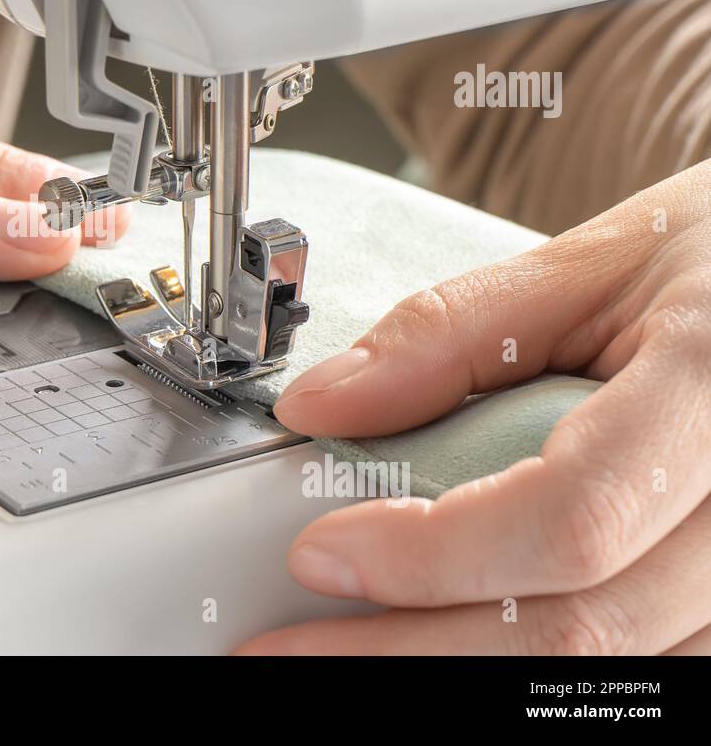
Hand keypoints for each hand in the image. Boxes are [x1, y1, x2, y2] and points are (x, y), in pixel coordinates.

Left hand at [240, 160, 710, 654]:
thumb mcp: (589, 264)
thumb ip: (448, 335)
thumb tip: (323, 405)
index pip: (569, 515)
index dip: (433, 553)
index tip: (321, 552)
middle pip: (578, 629)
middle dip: (409, 650)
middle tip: (295, 647)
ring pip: (607, 672)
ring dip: (457, 671)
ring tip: (354, 651)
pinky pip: (640, 669)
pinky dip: (525, 665)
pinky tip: (448, 642)